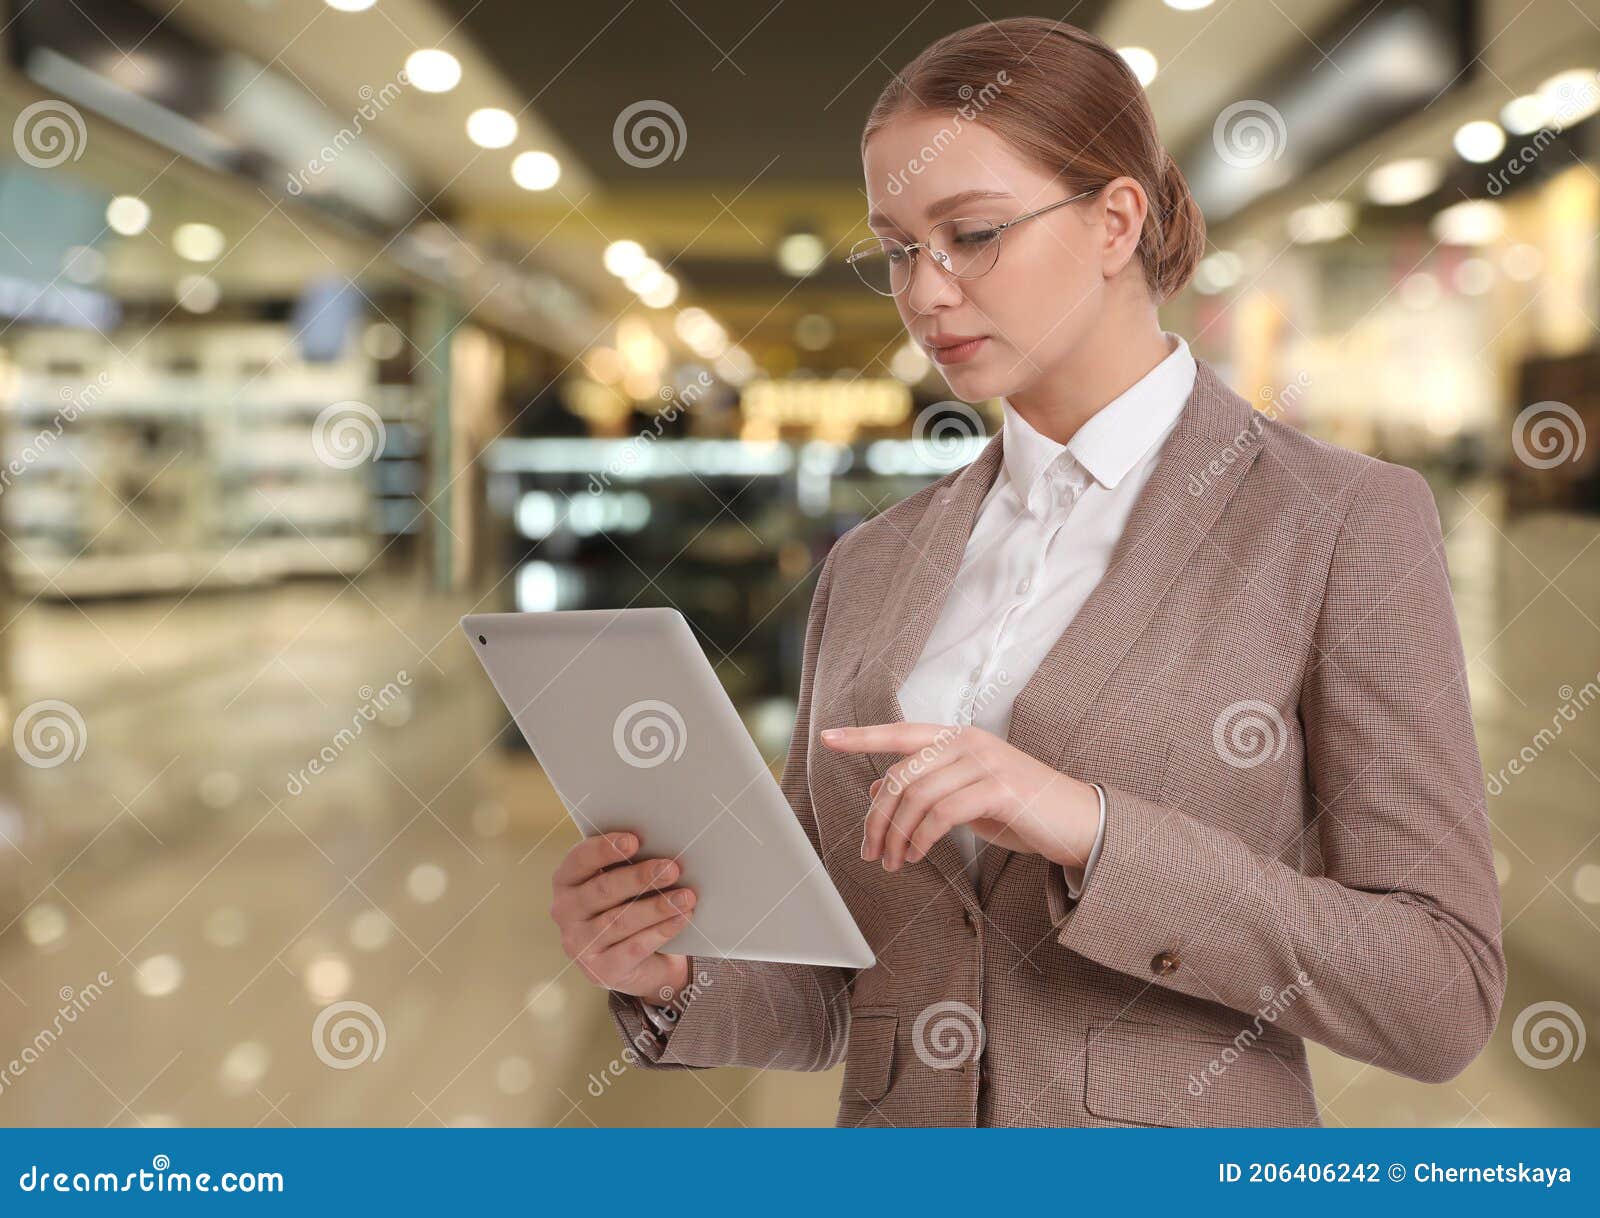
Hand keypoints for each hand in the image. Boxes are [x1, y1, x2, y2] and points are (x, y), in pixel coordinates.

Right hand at [550, 831, 694, 1004]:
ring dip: (657, 907)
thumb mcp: (622, 884)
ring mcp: (580, 944)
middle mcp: (565, 912)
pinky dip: (661, 931)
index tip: (634, 840)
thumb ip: (630, 865)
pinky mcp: (600, 970)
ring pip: (621, 920)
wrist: (638, 962)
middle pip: (603, 890)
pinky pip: (634, 947)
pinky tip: (681, 918)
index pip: (579, 860)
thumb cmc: (629, 905)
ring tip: (686, 896)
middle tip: (671, 868)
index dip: (604, 849)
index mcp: (566, 881)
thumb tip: (663, 847)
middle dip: (640, 878)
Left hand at [820, 722, 1099, 872]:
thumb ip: (926, 785)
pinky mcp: (999, 789)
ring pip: (917, 795)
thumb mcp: (965, 794)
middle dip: (877, 818)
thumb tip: (878, 786)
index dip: (862, 736)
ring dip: (896, 835)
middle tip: (870, 851)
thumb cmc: (1021, 809)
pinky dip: (921, 837)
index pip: (900, 732)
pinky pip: (942, 813)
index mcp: (958, 737)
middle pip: (901, 774)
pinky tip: (917, 854)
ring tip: (893, 861)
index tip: (827, 739)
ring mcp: (985, 762)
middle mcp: (969, 742)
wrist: (1079, 822)